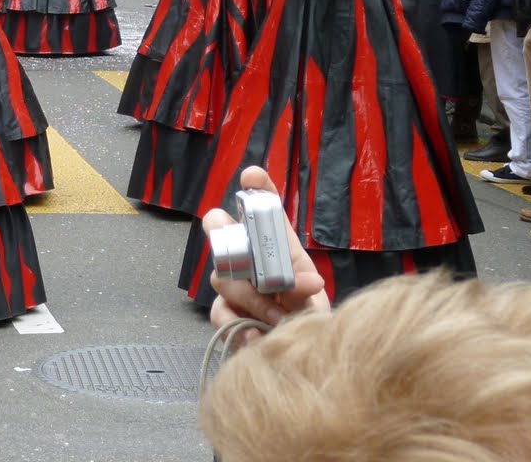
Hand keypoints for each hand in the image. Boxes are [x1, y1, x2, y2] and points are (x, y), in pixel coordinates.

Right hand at [205, 166, 329, 335]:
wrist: (301, 354)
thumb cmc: (306, 314)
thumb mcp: (312, 298)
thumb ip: (306, 288)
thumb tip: (310, 283)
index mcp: (272, 242)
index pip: (260, 204)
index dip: (255, 186)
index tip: (252, 176)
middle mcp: (245, 255)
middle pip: (217, 226)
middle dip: (219, 225)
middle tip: (230, 235)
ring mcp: (230, 283)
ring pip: (221, 276)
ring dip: (251, 298)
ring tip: (278, 318)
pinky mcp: (224, 312)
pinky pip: (219, 312)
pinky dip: (240, 326)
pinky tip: (257, 336)